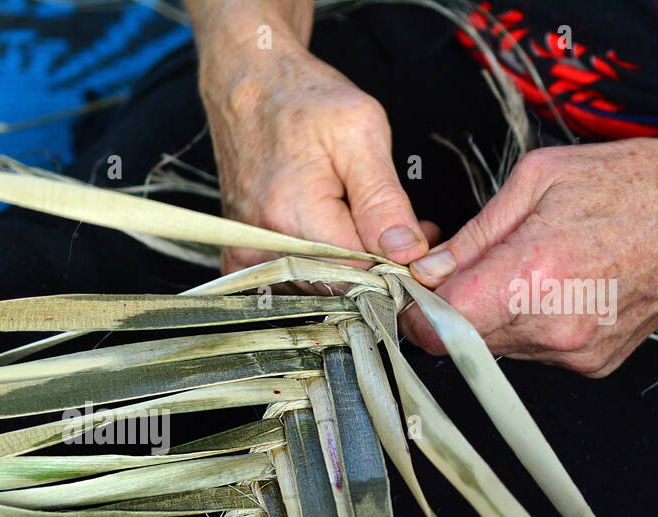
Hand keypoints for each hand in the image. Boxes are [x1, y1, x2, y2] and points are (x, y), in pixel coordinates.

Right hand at [197, 30, 436, 282]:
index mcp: (295, 216)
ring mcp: (247, 254)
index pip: (361, 274)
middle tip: (399, 229)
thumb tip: (406, 252)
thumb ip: (383, 199)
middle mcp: (264, 244)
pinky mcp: (240, 257)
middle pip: (337, 287)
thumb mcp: (361, 133)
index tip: (417, 239)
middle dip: (375, 266)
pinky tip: (328, 241)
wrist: (249, 86)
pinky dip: (316, 272)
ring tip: (362, 224)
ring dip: (347, 268)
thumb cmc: (304, 101)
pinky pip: (286, 286)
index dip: (397, 263)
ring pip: (315, 290)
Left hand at [405, 129, 657, 376]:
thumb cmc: (632, 183)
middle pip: (461, 342)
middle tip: (462, 271)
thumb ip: (471, 236)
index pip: (436, 328)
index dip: (413, 311)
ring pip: (496, 349)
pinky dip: (529, 325)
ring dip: (491, 317)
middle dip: (451, 310)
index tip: (410, 293)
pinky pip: (535, 353)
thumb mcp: (536, 180)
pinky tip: (555, 288)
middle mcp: (552, 326)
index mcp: (530, 277)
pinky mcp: (594, 364)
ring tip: (523, 270)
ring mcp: (575, 352)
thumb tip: (425, 271)